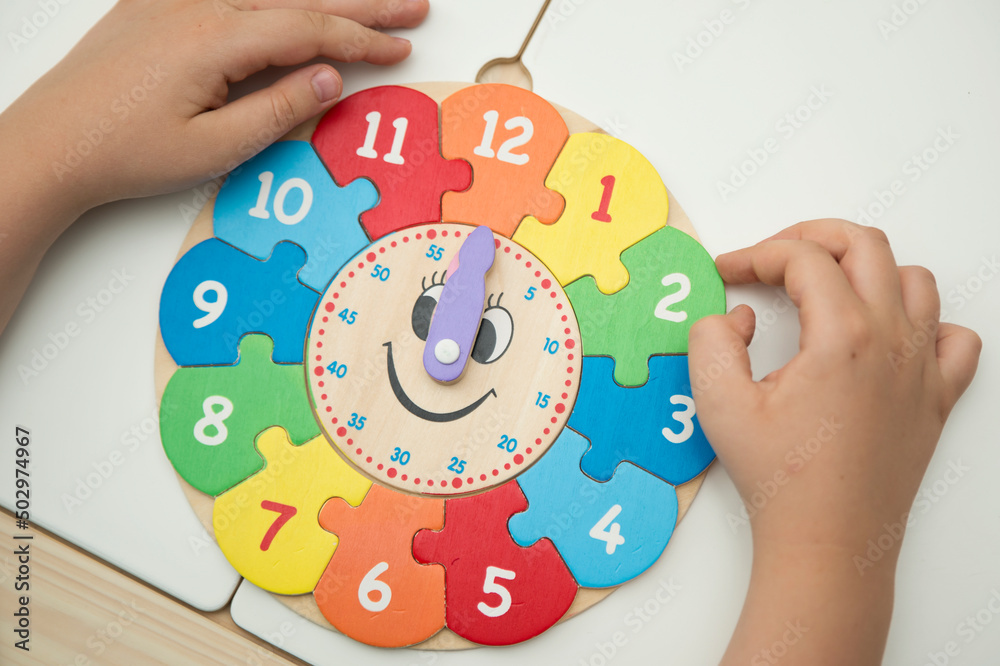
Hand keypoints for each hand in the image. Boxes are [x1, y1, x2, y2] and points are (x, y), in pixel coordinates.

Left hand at [3, 0, 427, 213]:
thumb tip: (330, 78)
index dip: (363, 39)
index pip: (310, 30)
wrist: (50, 143)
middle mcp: (198, 6)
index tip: (401, 48)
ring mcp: (174, 0)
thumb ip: (278, 109)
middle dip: (362, 3)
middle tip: (412, 6)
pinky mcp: (157, 6)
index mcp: (216, 39)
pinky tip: (288, 0)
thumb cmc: (125, 152)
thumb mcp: (214, 148)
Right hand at [690, 219, 980, 663]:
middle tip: (774, 256)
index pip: (800, 258)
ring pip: (914, 280)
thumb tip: (735, 315)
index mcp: (840, 336)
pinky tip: (889, 336)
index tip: (728, 272)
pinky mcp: (935, 398)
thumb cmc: (780, 478)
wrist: (828, 539)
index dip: (754, 255)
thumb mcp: (719, 404)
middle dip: (811, 237)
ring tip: (827, 288)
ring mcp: (921, 368)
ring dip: (867, 269)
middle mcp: (891, 341)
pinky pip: (954, 337)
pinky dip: (926, 321)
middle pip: (864, 245)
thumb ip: (711, 340)